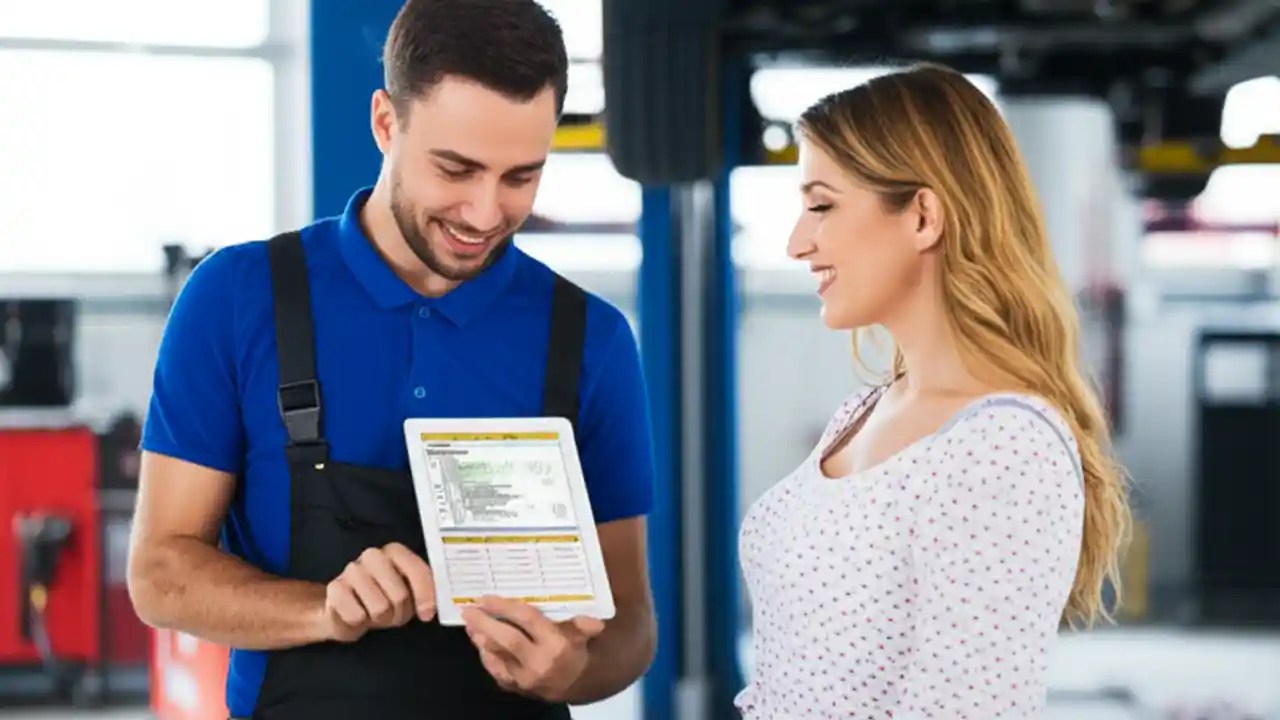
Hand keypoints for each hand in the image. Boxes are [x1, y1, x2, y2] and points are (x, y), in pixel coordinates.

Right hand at [323, 542, 435, 642]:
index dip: (425, 595)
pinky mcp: (335, 589)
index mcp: (395, 552)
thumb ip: (424, 590)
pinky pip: (357, 616)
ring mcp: (351, 570)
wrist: (345, 608)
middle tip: (392, 614)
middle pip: (399, 595)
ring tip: (374, 614)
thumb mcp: (408, 592)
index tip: (426, 615)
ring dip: (380, 620)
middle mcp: (373, 555)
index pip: (416, 570)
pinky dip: (360, 623)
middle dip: (399, 613)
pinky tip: (357, 614)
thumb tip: (437, 603)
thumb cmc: (383, 598)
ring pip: (379, 608)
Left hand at [461, 595, 604, 701]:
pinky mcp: (516, 687)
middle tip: (468, 609)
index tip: (486, 598)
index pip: (527, 620)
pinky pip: (495, 669)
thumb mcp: (581, 635)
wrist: (574, 684)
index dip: (505, 607)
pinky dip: (485, 654)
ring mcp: (525, 678)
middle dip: (485, 623)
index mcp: (557, 644)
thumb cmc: (574, 650)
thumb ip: (582, 625)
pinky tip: (478, 641)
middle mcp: (540, 662)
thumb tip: (595, 623)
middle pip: (507, 639)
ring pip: (496, 655)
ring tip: (469, 621)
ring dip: (480, 637)